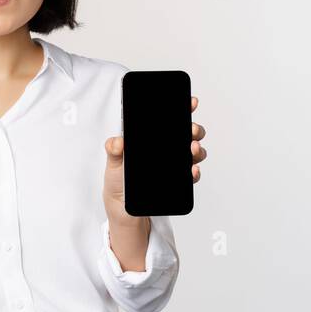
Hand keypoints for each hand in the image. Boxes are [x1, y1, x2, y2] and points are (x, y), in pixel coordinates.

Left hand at [103, 95, 206, 221]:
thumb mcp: (113, 163)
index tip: (191, 102)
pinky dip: (195, 172)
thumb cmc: (118, 182)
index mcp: (153, 139)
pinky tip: (192, 170)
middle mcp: (168, 150)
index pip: (171, 120)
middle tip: (192, 129)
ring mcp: (175, 165)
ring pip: (194, 152)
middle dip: (195, 129)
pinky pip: (192, 175)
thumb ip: (113, 149)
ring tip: (193, 149)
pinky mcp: (179, 182)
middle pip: (188, 134)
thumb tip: (117, 141)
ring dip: (198, 149)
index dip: (183, 108)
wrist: (123, 209)